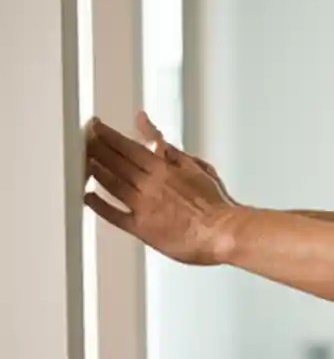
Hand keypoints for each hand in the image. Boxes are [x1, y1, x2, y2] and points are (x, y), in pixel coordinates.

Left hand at [85, 112, 240, 265]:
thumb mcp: (196, 166)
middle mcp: (148, 185)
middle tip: (84, 141)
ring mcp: (143, 206)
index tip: (96, 127)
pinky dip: (98, 205)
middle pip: (113, 161)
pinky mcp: (142, 228)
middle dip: (95, 148)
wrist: (224, 232)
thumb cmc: (216, 204)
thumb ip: (167, 147)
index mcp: (163, 168)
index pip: (126, 145)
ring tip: (84, 162)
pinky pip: (113, 214)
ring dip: (94, 171)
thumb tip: (146, 125)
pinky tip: (89, 198)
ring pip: (110, 183)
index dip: (107, 135)